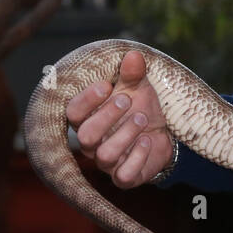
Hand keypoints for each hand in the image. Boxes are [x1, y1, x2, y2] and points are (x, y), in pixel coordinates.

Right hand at [65, 50, 174, 188]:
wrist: (160, 133)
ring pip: (105, 155)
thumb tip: (133, 55)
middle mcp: (92, 143)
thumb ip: (133, 73)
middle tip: (127, 100)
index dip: (86, 99)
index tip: (106, 85)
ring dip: (125, 135)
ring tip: (141, 118)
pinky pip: (124, 176)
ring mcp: (107, 162)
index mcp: (87, 118)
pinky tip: (148, 140)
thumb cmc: (139, 106)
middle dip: (106, 116)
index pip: (73, 112)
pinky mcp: (125, 177)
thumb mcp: (137, 87)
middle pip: (85, 135)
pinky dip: (137, 157)